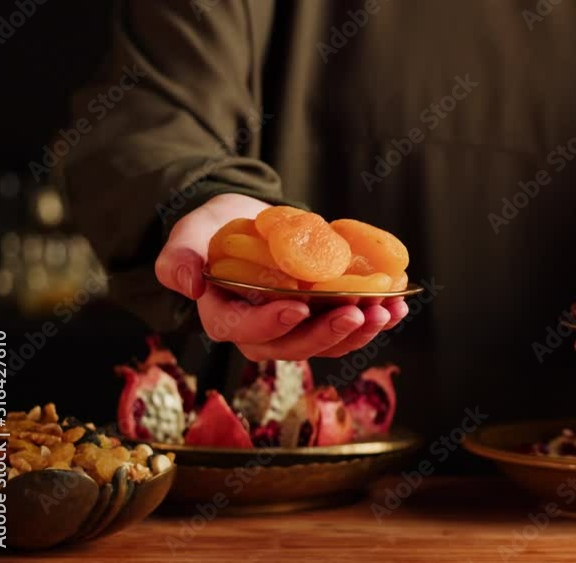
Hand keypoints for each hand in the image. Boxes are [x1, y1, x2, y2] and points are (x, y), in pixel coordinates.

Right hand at [154, 193, 408, 360]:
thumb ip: (178, 259)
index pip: (246, 331)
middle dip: (329, 333)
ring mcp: (294, 330)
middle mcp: (261, 334)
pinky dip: (374, 319)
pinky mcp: (320, 320)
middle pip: (294, 345)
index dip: (272, 323)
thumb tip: (189, 284)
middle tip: (358, 312)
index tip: (297, 306)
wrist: (245, 225)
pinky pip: (348, 328)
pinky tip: (397, 305)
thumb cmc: (212, 232)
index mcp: (225, 318)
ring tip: (387, 310)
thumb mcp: (188, 235)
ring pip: (328, 343)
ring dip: (361, 331)